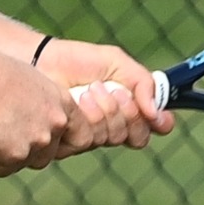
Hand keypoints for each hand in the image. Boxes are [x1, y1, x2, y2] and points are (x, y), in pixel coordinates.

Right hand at [0, 55, 69, 176]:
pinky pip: (2, 168)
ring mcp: (38, 142)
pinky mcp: (15, 155)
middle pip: (49, 153)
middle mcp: (56, 123)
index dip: (63, 141)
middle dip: (29, 150)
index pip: (82, 135)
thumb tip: (32, 119)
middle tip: (6, 136)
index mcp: (63, 102)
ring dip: (9, 156)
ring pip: (26, 162)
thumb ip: (39, 103)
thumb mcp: (28, 81)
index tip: (45, 140)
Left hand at [32, 38, 175, 152]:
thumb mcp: (117, 62)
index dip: (160, 124)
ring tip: (91, 89)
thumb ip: (143, 83)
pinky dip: (89, 117)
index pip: (153, 126)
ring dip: (107, 111)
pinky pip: (91, 140)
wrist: (43, 62)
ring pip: (115, 138)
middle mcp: (114, 125)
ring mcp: (93, 136)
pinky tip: (79, 100)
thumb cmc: (78, 61)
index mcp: (128, 107)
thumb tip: (157, 113)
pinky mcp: (71, 142)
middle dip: (128, 112)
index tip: (158, 115)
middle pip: (138, 137)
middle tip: (114, 91)